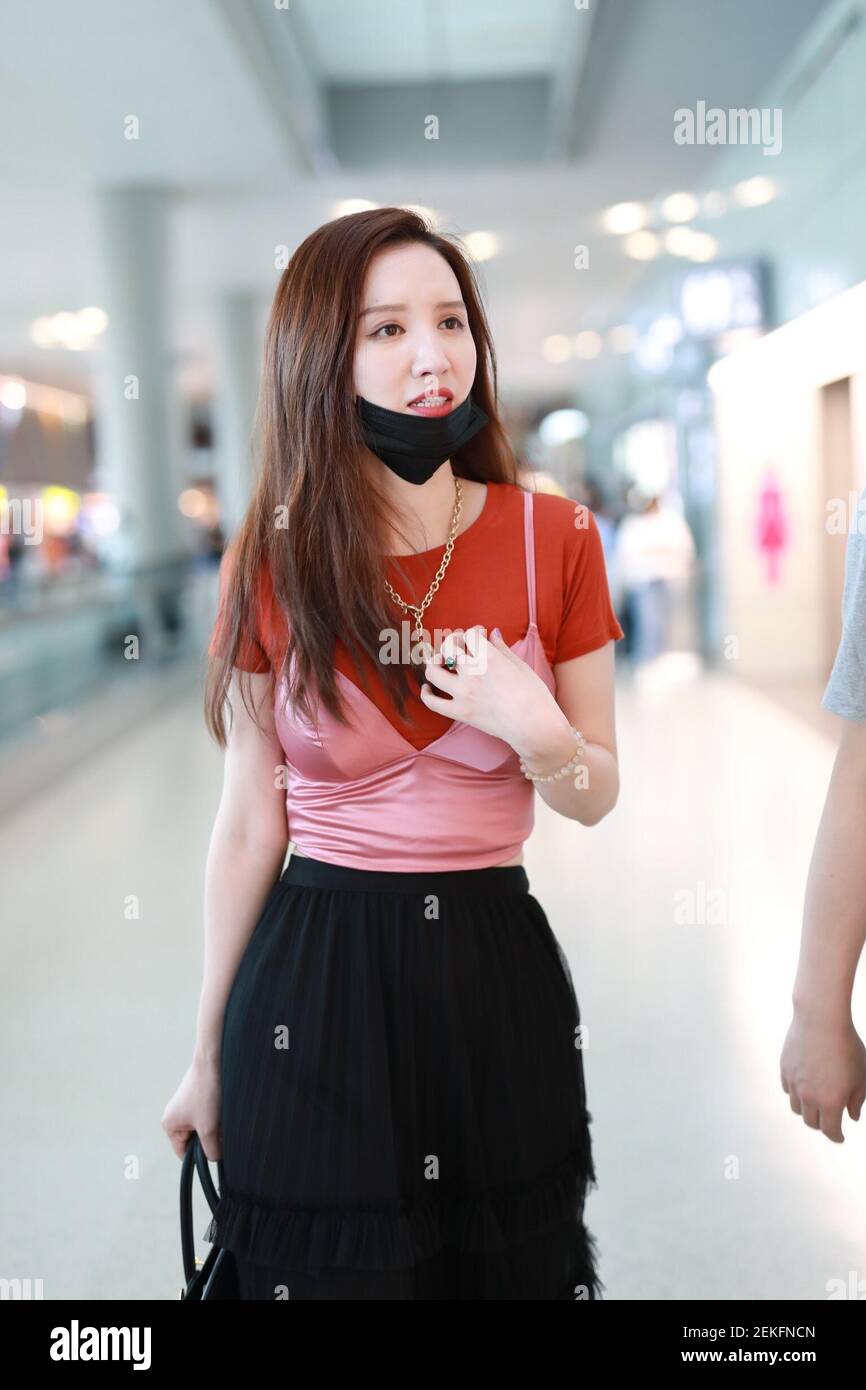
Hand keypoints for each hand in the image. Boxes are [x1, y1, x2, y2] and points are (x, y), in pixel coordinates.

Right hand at [161, 1055, 222, 1160]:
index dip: (200, 1155)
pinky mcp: (199, 1097)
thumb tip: (214, 1158)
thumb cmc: (207, 1093)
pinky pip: (209, 1116)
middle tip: (220, 1129)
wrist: (214, 1060)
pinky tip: (223, 1106)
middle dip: (211, 1139)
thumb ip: (210, 1150)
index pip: (184, 1154)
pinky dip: (218, 1116)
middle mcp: (175, 1116)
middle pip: (196, 1141)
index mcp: (169, 1125)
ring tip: (222, 1114)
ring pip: (206, 1128)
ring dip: (216, 1127)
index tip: (215, 1149)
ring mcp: (187, 1106)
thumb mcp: (209, 1129)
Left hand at [419, 624, 565, 752]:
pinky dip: (426, 694)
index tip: (480, 636)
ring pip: (433, 671)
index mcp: (489, 658)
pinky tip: (428, 688)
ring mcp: (463, 693)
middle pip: (448, 648)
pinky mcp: (460, 713)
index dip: (474, 632)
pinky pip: (433, 702)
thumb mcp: (521, 666)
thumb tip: (493, 633)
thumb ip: (503, 648)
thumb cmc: (534, 696)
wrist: (535, 726)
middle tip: (459, 647)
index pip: (470, 635)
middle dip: (452, 642)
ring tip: (440, 663)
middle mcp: (472, 672)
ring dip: (434, 663)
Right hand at [779, 1010, 865, 1142]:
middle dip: (822, 1124)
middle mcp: (808, 1097)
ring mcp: (794, 1083)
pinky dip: (796, 1092)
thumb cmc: (847, 1047)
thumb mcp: (861, 1076)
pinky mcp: (785, 1069)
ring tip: (815, 1103)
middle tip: (830, 1119)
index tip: (840, 1136)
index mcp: (830, 1103)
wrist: (821, 1019)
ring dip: (806, 1109)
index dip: (837, 1136)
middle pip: (811, 1122)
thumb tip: (851, 1115)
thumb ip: (857, 1100)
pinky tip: (805, 1085)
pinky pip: (788, 1089)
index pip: (830, 1131)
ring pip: (796, 1107)